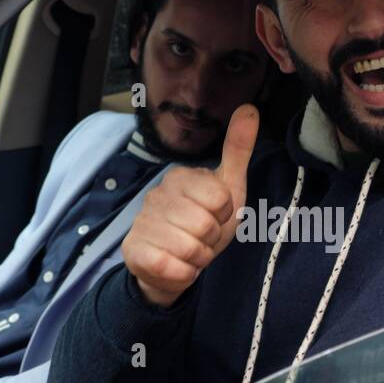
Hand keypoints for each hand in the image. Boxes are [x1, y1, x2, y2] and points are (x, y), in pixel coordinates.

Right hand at [121, 103, 258, 306]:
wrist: (175, 266)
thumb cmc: (203, 225)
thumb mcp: (228, 189)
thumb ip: (237, 150)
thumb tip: (250, 108)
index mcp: (181, 177)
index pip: (221, 200)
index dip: (225, 216)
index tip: (215, 217)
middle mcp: (157, 195)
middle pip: (206, 225)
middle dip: (211, 240)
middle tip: (202, 238)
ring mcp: (142, 222)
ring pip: (191, 249)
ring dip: (198, 259)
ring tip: (190, 253)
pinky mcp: (133, 251)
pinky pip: (173, 268)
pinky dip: (184, 274)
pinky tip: (177, 267)